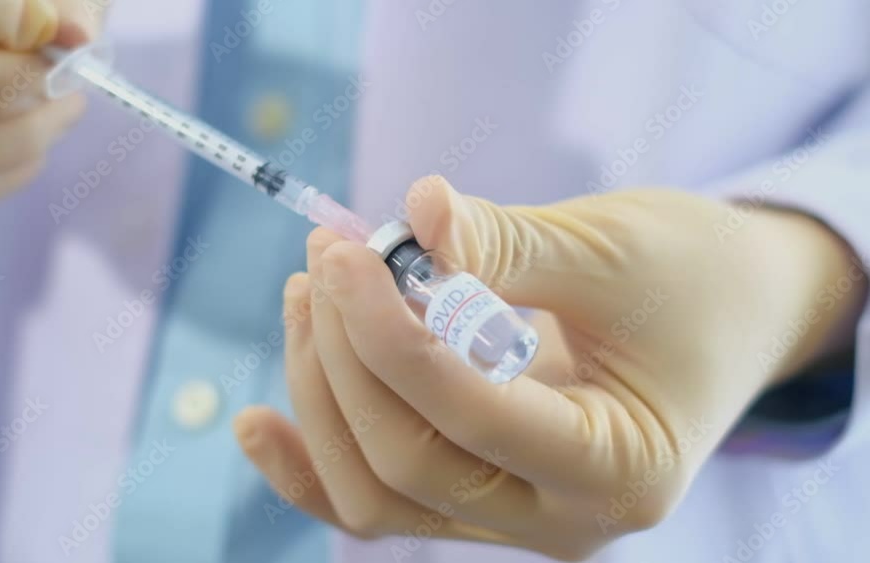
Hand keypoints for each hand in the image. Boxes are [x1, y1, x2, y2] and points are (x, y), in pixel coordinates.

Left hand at [235, 177, 864, 559]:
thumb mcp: (614, 250)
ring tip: (309, 295)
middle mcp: (559, 520)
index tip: (345, 252)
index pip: (466, 418)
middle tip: (324, 260)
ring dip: (321, 393)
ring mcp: (512, 515)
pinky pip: (378, 497)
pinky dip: (313, 463)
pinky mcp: (476, 488)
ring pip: (375, 491)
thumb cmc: (696, 278)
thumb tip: (411, 214)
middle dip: (344, 357)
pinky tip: (257, 422)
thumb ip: (504, 242)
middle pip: (404, 464)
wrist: (732, 312)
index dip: (388, 334)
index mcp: (617, 468)